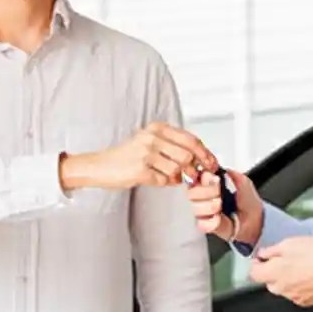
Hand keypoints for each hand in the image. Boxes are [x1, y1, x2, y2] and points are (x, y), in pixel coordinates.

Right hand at [60, 122, 216, 189]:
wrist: (100, 166)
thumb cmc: (126, 156)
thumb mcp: (150, 143)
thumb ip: (172, 146)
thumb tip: (199, 158)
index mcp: (157, 128)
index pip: (191, 140)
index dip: (205, 154)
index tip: (212, 163)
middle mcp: (152, 138)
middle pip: (187, 156)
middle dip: (193, 169)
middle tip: (192, 176)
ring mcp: (145, 154)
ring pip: (177, 170)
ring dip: (177, 178)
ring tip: (167, 176)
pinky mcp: (140, 170)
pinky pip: (164, 181)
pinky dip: (164, 183)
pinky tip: (155, 179)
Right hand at [187, 168, 262, 243]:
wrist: (255, 219)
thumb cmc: (248, 202)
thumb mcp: (244, 183)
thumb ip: (232, 174)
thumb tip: (222, 169)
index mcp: (208, 185)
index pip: (195, 178)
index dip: (202, 178)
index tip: (214, 179)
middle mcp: (203, 198)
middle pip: (191, 193)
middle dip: (207, 192)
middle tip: (219, 193)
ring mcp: (203, 212)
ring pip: (195, 208)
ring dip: (210, 206)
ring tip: (220, 206)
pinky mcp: (206, 226)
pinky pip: (202, 224)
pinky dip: (212, 221)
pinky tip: (220, 218)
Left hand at [250, 236, 312, 306]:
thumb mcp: (291, 243)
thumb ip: (272, 250)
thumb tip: (263, 254)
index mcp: (274, 274)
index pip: (253, 273)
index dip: (257, 263)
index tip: (263, 257)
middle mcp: (282, 289)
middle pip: (269, 281)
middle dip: (273, 270)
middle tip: (286, 257)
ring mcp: (296, 297)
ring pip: (284, 288)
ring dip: (288, 278)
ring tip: (303, 264)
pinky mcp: (309, 301)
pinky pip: (298, 293)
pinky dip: (300, 285)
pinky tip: (311, 273)